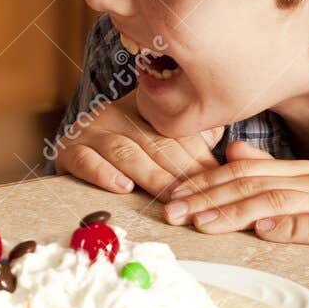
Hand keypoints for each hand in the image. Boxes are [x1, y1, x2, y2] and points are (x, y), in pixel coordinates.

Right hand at [53, 91, 222, 198]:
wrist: (73, 144)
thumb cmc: (132, 148)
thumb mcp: (163, 137)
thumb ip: (197, 141)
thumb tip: (238, 156)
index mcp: (148, 108)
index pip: (179, 133)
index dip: (201, 159)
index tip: (221, 183)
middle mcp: (120, 113)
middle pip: (156, 143)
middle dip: (181, 173)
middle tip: (201, 199)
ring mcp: (94, 130)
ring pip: (126, 151)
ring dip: (150, 176)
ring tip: (169, 196)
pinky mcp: (70, 148)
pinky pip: (86, 160)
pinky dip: (103, 173)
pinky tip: (121, 187)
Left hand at [163, 139, 308, 279]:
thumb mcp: (285, 213)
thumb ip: (262, 181)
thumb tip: (232, 149)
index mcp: (300, 174)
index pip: (245, 170)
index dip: (206, 181)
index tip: (174, 197)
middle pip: (256, 183)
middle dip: (211, 197)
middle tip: (177, 212)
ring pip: (278, 200)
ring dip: (237, 212)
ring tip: (205, 224)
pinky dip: (286, 226)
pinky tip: (261, 230)